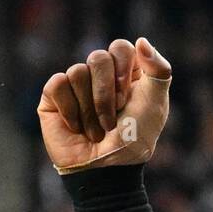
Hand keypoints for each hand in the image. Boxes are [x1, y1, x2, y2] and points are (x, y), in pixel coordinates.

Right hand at [38, 36, 171, 172]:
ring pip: (78, 72)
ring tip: (96, 132)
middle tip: (112, 121)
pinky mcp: (54, 97)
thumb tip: (141, 41)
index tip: (128, 99)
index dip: (123, 72)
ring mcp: (76, 85)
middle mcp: (99, 76)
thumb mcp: (155, 105)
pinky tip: (75, 127)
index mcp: (125, 74)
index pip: (120, 47)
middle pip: (98, 57)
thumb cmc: (133, 141)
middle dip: (106, 95)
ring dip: (90, 110)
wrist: (106, 170)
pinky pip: (58, 84)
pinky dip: (70, 111)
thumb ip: (159, 70)